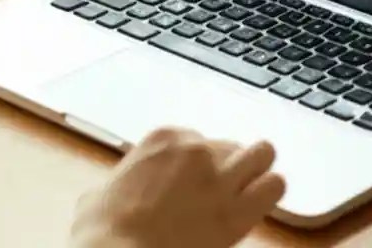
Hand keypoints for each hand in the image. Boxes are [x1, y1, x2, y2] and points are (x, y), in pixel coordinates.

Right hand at [70, 127, 285, 247]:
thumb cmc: (101, 232)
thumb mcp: (97, 196)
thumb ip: (119, 185)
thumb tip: (112, 195)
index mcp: (163, 139)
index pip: (198, 140)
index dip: (198, 164)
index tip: (191, 183)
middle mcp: (196, 150)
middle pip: (231, 145)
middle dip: (230, 165)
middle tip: (222, 189)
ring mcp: (220, 178)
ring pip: (263, 154)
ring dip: (258, 170)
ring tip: (250, 189)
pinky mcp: (238, 211)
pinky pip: (274, 186)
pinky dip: (269, 193)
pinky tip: (257, 206)